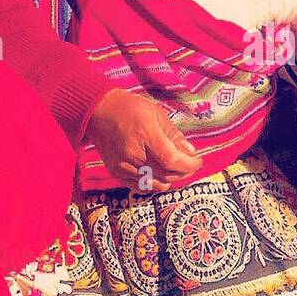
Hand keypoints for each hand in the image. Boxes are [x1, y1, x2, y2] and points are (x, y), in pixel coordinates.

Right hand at [87, 89, 202, 192]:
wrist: (98, 111)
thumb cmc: (129, 108)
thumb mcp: (156, 113)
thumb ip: (173, 134)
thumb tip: (190, 152)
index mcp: (145, 135)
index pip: (172, 161)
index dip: (189, 165)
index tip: (198, 161)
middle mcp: (134, 155)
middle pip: (167, 175)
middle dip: (184, 172)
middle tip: (190, 163)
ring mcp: (124, 166)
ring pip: (156, 184)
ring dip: (170, 179)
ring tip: (175, 168)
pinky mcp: (117, 172)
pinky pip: (141, 187)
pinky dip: (154, 183)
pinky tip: (158, 172)